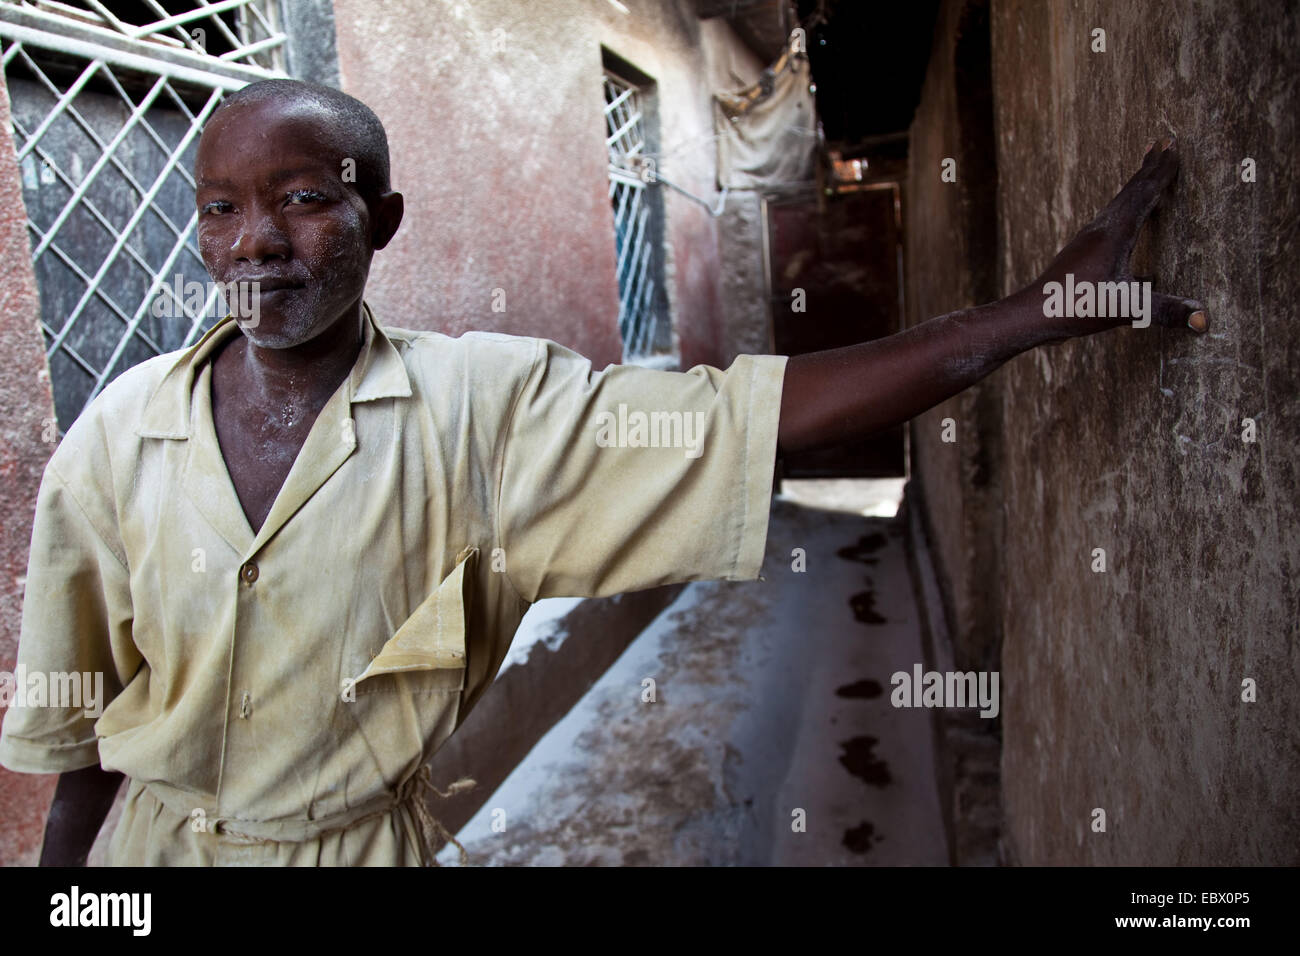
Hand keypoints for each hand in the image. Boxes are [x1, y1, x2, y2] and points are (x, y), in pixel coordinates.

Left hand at [1018, 136, 1208, 339]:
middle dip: (1149, 168)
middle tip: (1164, 142)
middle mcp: (1098, 231)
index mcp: (1113, 235)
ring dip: (1134, 187)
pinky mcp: (1078, 255)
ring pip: (1116, 205)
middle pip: (1129, 192)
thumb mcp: (1124, 309)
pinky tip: (1123, 226)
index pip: (1143, 195)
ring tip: (1144, 174)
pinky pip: (1107, 223)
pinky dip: (1122, 211)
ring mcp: (1085, 241)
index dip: (1161, 172)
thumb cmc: (1074, 308)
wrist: (1030, 315)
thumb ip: (1165, 311)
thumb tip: (1205, 321)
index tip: (1174, 147)